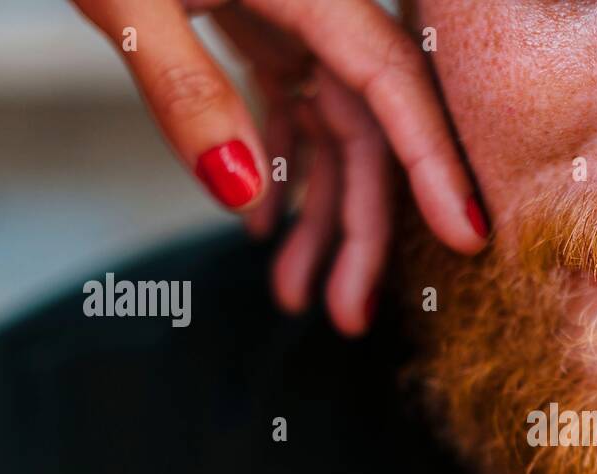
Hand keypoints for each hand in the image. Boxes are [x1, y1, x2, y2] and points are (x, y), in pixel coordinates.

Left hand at [70, 0, 489, 334]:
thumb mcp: (128, 1)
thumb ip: (185, 91)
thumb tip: (239, 197)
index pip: (392, 85)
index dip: (434, 166)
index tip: (468, 240)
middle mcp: (322, 8)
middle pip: (368, 131)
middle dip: (360, 231)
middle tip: (345, 318)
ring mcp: (297, 19)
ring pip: (334, 133)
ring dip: (319, 218)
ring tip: (294, 295)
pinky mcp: (270, 26)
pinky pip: (294, 111)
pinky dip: (281, 171)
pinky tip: (263, 226)